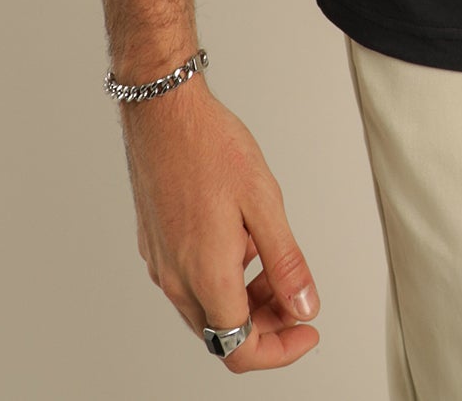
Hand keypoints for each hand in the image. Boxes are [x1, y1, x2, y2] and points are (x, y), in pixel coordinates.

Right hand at [119, 75, 321, 368]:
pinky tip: (240, 240)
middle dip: (267, 323)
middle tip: (295, 293)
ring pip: (206, 310)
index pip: (241, 349)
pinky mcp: (155, 245)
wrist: (163, 110)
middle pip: (224, 334)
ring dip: (245, 300)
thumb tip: (305, 306)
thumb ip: (286, 262)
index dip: (280, 351)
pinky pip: (191, 283)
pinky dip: (223, 278)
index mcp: (204, 274)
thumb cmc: (209, 145)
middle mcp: (176, 278)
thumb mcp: (264, 201)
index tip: (306, 329)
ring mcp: (161, 262)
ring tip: (270, 259)